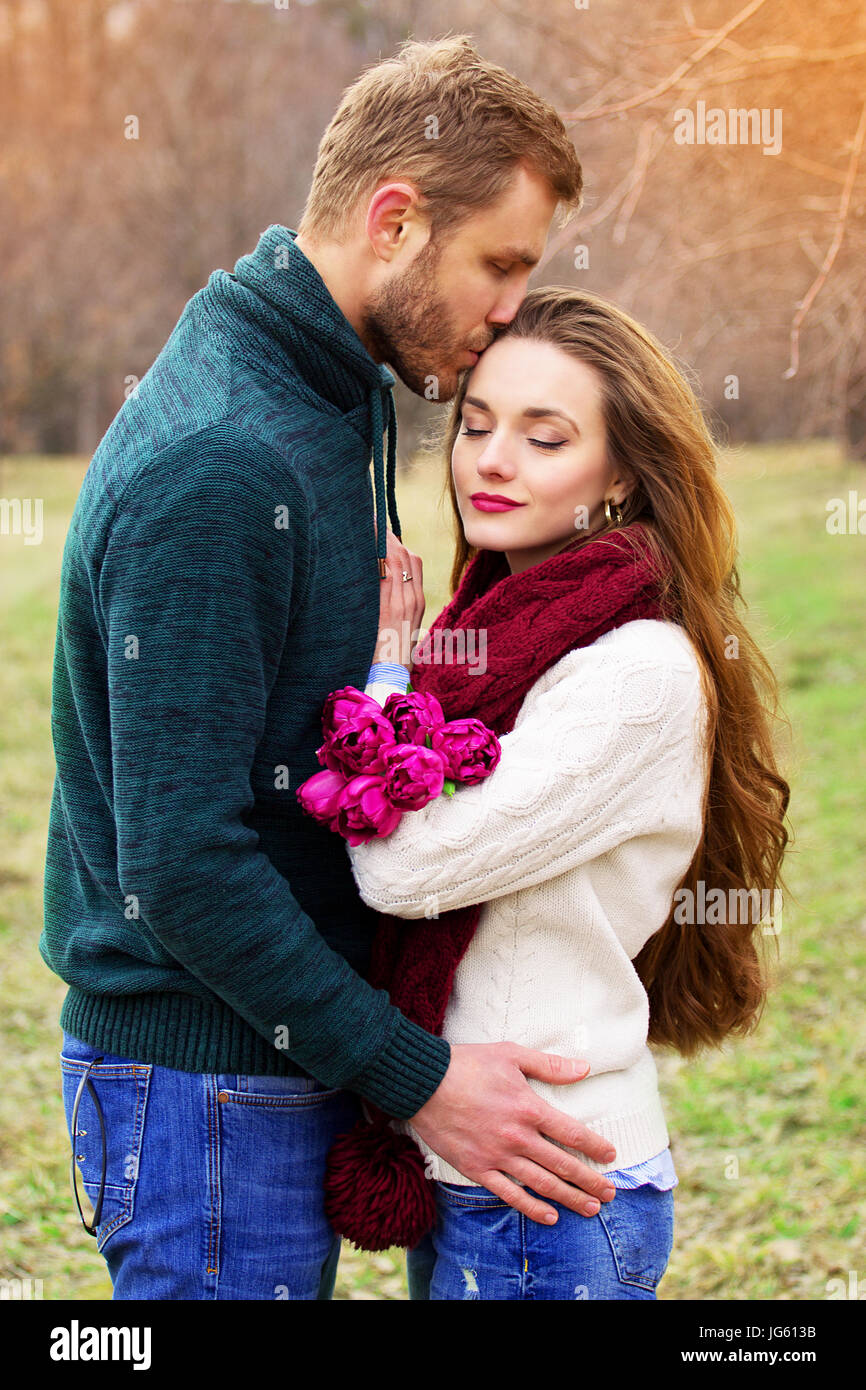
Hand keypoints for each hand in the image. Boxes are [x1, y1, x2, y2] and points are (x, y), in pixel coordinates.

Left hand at [373, 522, 424, 669]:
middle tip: (369, 520)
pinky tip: (361, 545)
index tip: (383, 531)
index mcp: (418, 602)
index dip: (398, 542)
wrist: (391, 676)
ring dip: (380, 539)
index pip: (414, 561)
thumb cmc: (391, 654)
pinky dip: (374, 556)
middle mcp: (413, 599)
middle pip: (405, 555)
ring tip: (364, 524)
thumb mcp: (401, 627)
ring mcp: (401, 602)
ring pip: (395, 559)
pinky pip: (383, 574)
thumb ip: (396, 604)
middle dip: (387, 535)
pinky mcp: (388, 608)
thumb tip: (382, 585)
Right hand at [409, 1042, 617, 1223]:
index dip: (595, 1146)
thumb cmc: (468, 1064)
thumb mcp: (511, 1055)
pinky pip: (510, 1194)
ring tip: (591, 1208)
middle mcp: (518, 1137)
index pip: (572, 1133)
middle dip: (590, 1181)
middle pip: (563, 1165)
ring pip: (542, 1184)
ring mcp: (497, 1156)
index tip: (611, 1156)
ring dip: (570, 1198)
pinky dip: (532, 1208)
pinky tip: (550, 1217)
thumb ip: (549, 1065)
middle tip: (611, 1193)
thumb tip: (584, 1068)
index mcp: (529, 1108)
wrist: (424, 1083)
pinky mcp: (477, 1169)